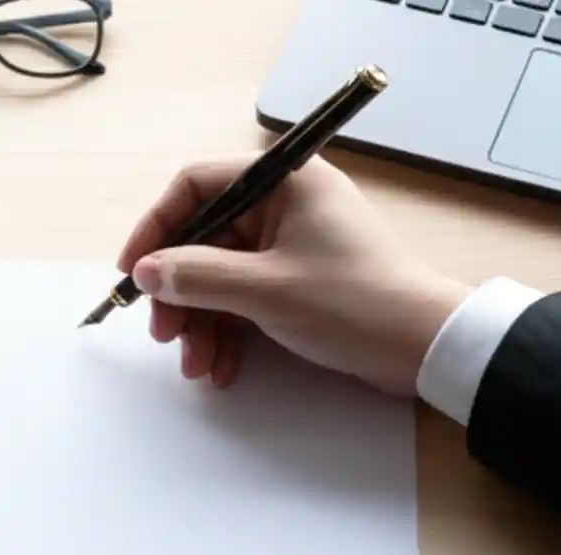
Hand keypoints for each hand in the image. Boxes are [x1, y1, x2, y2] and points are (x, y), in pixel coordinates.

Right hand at [118, 155, 471, 395]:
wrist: (425, 348)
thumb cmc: (354, 304)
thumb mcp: (266, 290)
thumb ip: (198, 276)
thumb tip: (147, 271)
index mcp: (283, 182)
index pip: (196, 186)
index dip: (156, 228)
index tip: (135, 273)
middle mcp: (284, 204)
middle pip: (203, 238)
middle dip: (180, 292)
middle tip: (164, 334)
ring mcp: (290, 244)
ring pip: (219, 275)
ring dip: (201, 322)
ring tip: (196, 365)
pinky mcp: (297, 281)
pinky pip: (244, 298)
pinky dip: (228, 332)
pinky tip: (221, 368)